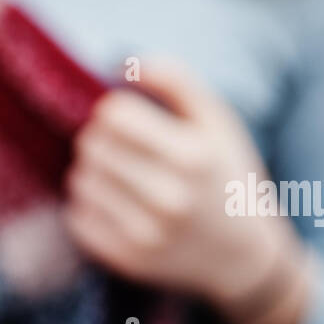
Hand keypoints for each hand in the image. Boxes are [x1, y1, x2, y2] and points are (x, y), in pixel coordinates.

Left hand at [64, 57, 299, 310]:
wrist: (244, 256)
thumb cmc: (226, 174)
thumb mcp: (216, 120)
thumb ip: (175, 81)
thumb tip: (126, 62)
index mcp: (192, 156)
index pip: (113, 114)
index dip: (114, 109)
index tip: (127, 118)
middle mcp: (170, 198)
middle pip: (92, 146)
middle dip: (100, 139)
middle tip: (120, 146)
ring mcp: (148, 234)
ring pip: (81, 180)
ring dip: (92, 171)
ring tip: (119, 174)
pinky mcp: (129, 260)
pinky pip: (79, 217)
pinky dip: (90, 205)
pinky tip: (115, 203)